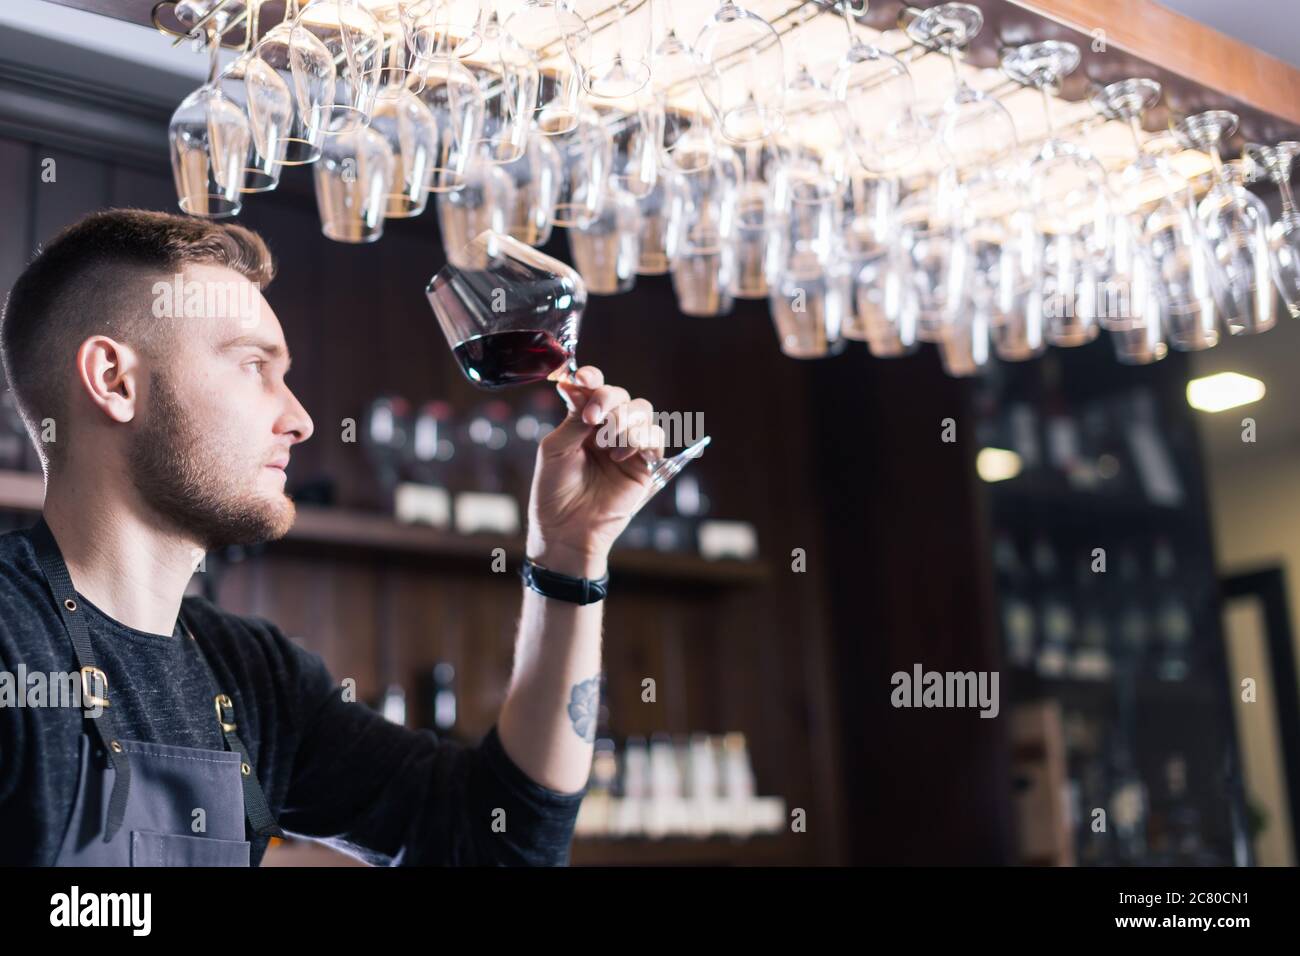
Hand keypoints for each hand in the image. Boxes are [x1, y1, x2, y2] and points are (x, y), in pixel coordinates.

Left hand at [525, 365, 666, 578]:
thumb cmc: (554, 491)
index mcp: (582, 420)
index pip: (592, 386)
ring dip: (624, 420)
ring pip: (642, 410)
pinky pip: (655, 436)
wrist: (567, 528)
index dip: (590, 376)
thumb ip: (573, 418)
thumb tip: (580, 387)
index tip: (582, 379)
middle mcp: (606, 428)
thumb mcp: (555, 449)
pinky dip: (640, 438)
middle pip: (620, 394)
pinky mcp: (644, 463)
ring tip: (607, 444)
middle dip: (607, 400)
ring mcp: (626, 444)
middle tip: (592, 420)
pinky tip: (620, 456)